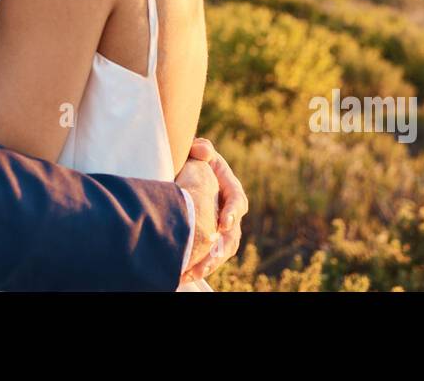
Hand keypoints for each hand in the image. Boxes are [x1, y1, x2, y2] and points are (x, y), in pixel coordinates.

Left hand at [177, 137, 247, 284]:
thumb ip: (201, 148)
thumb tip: (202, 150)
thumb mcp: (198, 151)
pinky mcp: (211, 238)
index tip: (223, 224)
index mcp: (231, 189)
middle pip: (232, 233)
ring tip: (196, 272)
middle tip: (212, 258)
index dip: (231, 214)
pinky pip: (210, 256)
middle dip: (222, 247)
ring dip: (211, 262)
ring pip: (223, 249)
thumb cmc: (193, 160)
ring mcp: (222, 227)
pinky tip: (186, 275)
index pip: (237, 202)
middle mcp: (230, 211)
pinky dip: (201, 265)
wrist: (185, 173)